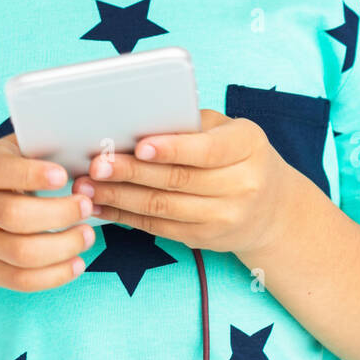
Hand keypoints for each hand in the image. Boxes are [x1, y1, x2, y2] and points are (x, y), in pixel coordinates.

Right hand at [0, 135, 97, 291]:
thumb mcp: (7, 153)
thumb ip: (35, 146)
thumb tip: (81, 140)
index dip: (31, 174)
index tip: (63, 175)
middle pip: (13, 215)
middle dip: (58, 213)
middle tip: (86, 205)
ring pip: (21, 253)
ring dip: (62, 246)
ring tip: (87, 234)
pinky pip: (22, 281)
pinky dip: (55, 276)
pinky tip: (78, 263)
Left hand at [70, 109, 293, 257]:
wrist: (272, 209)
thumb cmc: (239, 155)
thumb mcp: (229, 131)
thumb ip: (192, 125)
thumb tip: (137, 121)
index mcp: (248, 146)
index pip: (208, 149)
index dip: (172, 148)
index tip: (139, 144)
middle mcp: (242, 185)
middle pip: (178, 180)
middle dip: (131, 172)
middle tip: (96, 165)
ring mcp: (224, 217)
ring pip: (162, 207)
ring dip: (119, 197)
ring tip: (87, 187)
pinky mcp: (204, 239)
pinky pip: (157, 227)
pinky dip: (125, 216)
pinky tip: (101, 205)